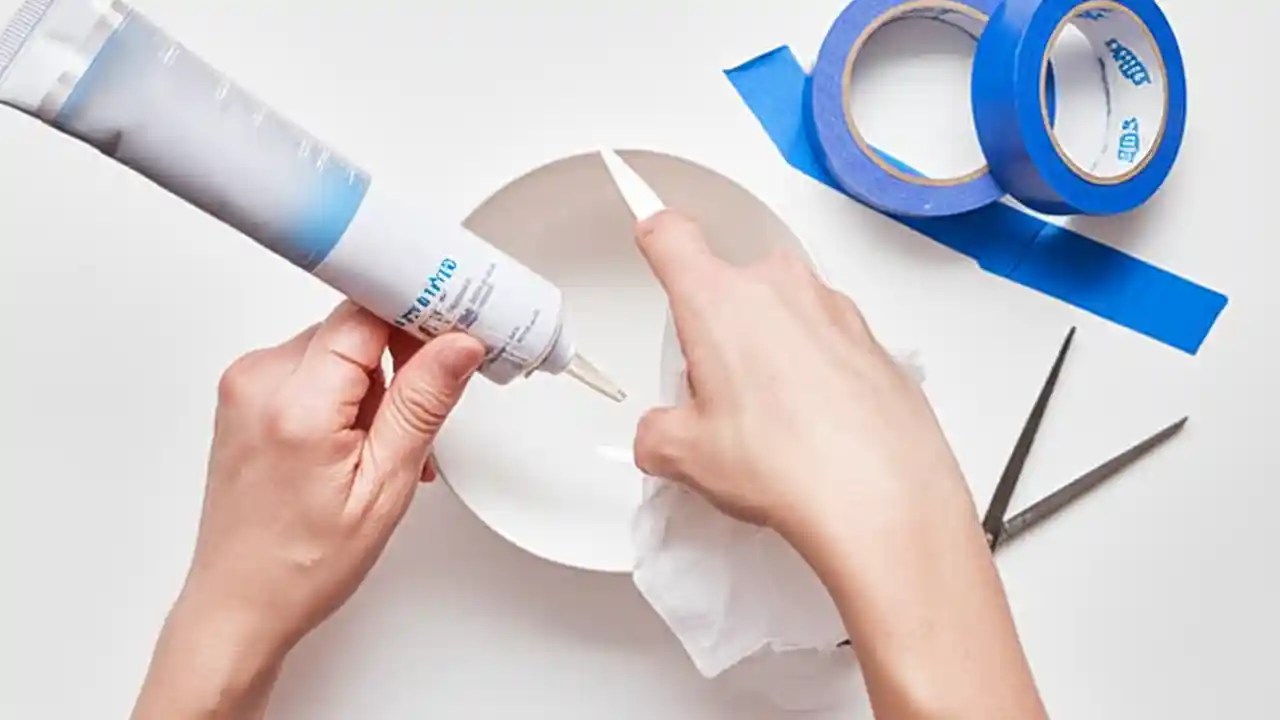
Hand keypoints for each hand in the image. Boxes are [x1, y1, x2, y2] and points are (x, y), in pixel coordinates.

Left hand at [133, 302, 484, 719]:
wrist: (240, 602)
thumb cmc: (303, 564)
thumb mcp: (385, 487)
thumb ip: (422, 403)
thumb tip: (458, 344)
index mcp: (295, 403)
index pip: (366, 312)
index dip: (417, 315)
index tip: (452, 330)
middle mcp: (259, 381)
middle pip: (354, 328)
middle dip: (398, 364)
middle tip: (417, 421)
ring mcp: (245, 385)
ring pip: (337, 348)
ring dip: (372, 385)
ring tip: (381, 448)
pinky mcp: (245, 395)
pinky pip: (312, 368)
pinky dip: (343, 395)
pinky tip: (354, 443)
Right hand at [630, 212, 1044, 718]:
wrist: (883, 497)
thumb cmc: (791, 464)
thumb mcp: (685, 456)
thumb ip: (657, 431)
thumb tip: (664, 434)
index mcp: (720, 300)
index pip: (672, 237)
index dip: (656, 239)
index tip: (653, 243)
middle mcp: (779, 288)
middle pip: (730, 286)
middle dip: (719, 330)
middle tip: (718, 391)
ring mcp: (833, 309)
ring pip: (782, 312)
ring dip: (770, 349)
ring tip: (771, 420)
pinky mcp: (872, 339)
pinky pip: (827, 340)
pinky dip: (815, 370)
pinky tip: (813, 425)